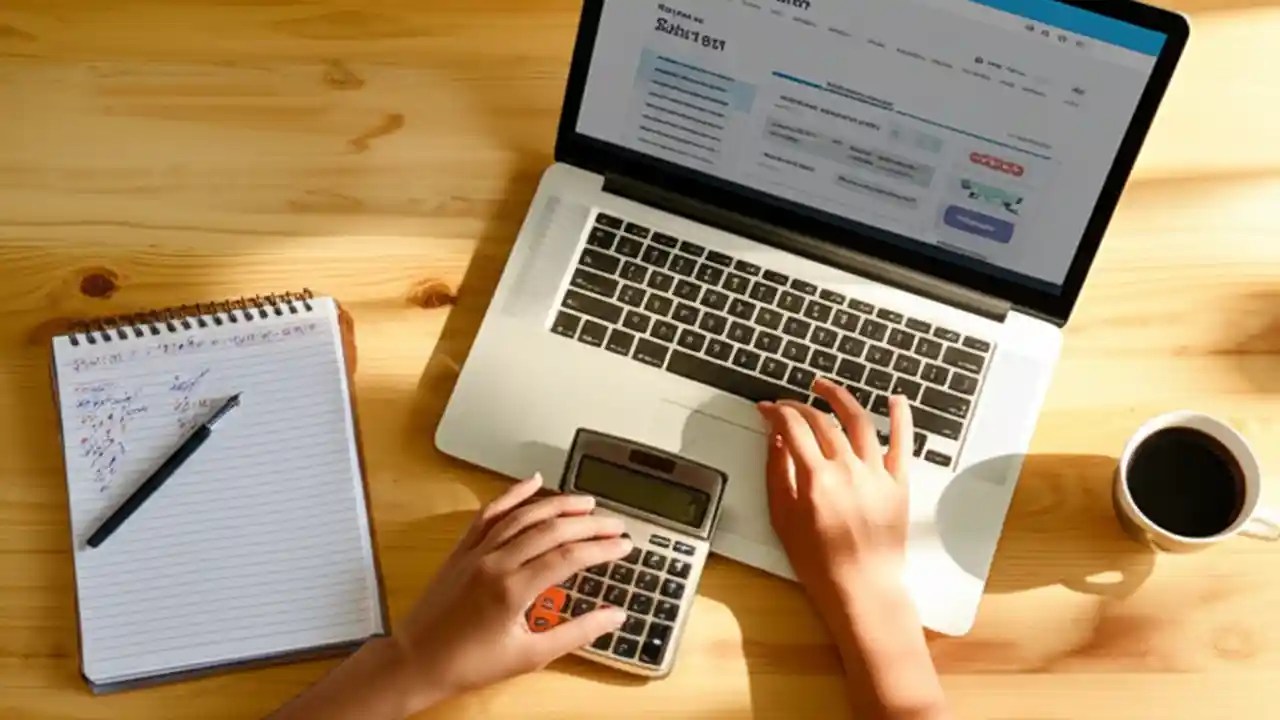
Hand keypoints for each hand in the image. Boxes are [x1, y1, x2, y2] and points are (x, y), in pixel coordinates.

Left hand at [395, 475, 630, 711]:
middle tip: (615, 524)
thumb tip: (614, 617)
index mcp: (513, 590)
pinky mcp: (463, 549)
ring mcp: (477, 552)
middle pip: (552, 530)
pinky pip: (490, 513)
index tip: (624, 546)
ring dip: (558, 505)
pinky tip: (532, 482)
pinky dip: (513, 494)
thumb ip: (577, 634)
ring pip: (524, 516)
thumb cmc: (468, 664)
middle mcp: (495, 563)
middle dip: (589, 524)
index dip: (601, 549)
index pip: (569, 557)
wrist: (416, 660)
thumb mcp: (530, 656)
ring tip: (586, 503)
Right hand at [757, 378, 913, 615]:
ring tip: (826, 387)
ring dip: (841, 397)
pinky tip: (895, 399)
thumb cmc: (820, 561)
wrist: (862, 587)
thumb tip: (776, 438)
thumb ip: (778, 472)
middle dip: (800, 406)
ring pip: (859, 420)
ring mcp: (876, 473)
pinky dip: (900, 417)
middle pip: (822, 421)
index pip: (793, 427)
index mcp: (816, 478)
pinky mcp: (899, 482)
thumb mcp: (783, 517)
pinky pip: (902, 441)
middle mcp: (848, 469)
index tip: (768, 409)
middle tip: (789, 404)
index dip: (777, 411)